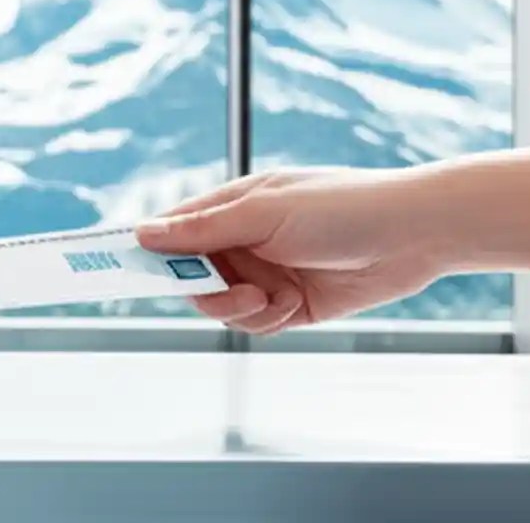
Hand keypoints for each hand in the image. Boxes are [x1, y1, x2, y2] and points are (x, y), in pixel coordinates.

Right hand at [136, 168, 445, 334]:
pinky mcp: (289, 305)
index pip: (171, 229)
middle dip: (203, 290)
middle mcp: (242, 241)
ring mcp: (264, 273)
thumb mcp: (264, 214)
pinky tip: (290, 304)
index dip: (145, 249)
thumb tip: (144, 232)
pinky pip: (254, 323)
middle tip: (232, 290)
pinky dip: (265, 319)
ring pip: (220, 306)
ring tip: (270, 297)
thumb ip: (203, 228)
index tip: (115, 266)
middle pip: (190, 277)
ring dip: (238, 308)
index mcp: (231, 207)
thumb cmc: (342, 206)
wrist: (413, 234)